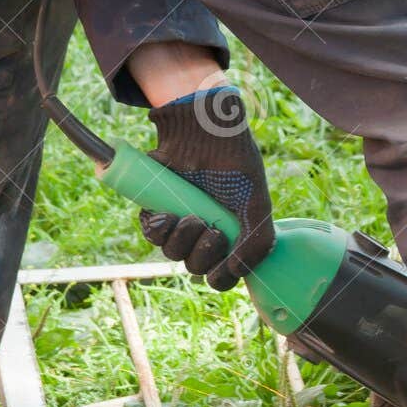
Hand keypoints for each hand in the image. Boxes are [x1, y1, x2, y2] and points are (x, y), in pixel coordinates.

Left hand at [138, 86, 275, 289]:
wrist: (205, 130)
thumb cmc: (234, 164)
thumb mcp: (257, 204)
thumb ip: (256, 242)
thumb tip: (234, 273)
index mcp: (231, 234)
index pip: (220, 275)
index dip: (220, 276)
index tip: (225, 261)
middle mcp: (204, 230)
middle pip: (194, 266)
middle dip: (201, 255)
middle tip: (211, 229)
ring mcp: (180, 219)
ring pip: (171, 252)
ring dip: (180, 242)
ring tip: (191, 218)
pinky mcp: (157, 205)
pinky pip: (150, 232)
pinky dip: (157, 229)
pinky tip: (168, 215)